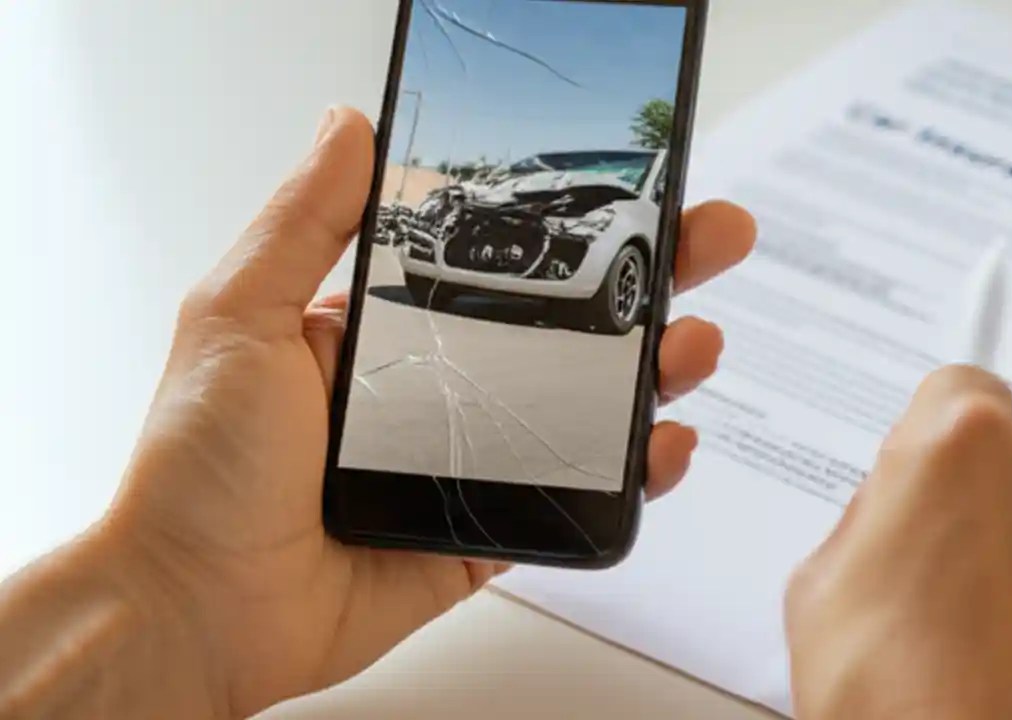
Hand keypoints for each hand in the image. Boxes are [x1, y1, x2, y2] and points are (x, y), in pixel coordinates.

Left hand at [95, 107, 755, 717]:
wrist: (197, 610)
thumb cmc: (198, 471)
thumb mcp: (239, 317)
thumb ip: (303, 223)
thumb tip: (348, 127)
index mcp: (385, 331)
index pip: (502, 262)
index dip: (571, 226)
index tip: (636, 195)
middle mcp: (436, 389)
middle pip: (566, 326)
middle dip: (647, 282)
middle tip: (709, 241)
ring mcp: (466, 460)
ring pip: (586, 410)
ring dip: (654, 372)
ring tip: (696, 342)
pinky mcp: (485, 531)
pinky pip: (575, 498)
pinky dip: (630, 474)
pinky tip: (664, 444)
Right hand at [784, 366, 1011, 719]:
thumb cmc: (886, 694)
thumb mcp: (816, 584)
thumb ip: (868, 523)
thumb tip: (892, 523)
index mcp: (963, 449)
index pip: (959, 387)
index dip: (932, 427)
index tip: (924, 453)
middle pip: (1010, 466)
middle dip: (972, 507)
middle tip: (921, 578)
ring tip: (964, 644)